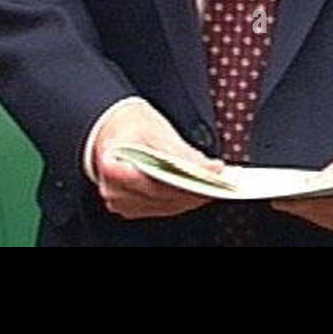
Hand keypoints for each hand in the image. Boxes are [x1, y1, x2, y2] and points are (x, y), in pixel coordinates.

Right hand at [91, 100, 224, 219]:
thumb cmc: (130, 125)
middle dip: (194, 191)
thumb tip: (209, 168)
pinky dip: (179, 199)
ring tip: (214, 185)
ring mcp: (120, 201)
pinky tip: (196, 190)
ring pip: (164, 207)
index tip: (211, 177)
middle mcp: (113, 189)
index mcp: (114, 166)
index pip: (155, 184)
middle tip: (221, 181)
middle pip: (162, 198)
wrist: (111, 127)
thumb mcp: (156, 130)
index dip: (186, 184)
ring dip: (190, 198)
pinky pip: (160, 208)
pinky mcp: (130, 206)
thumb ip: (182, 153)